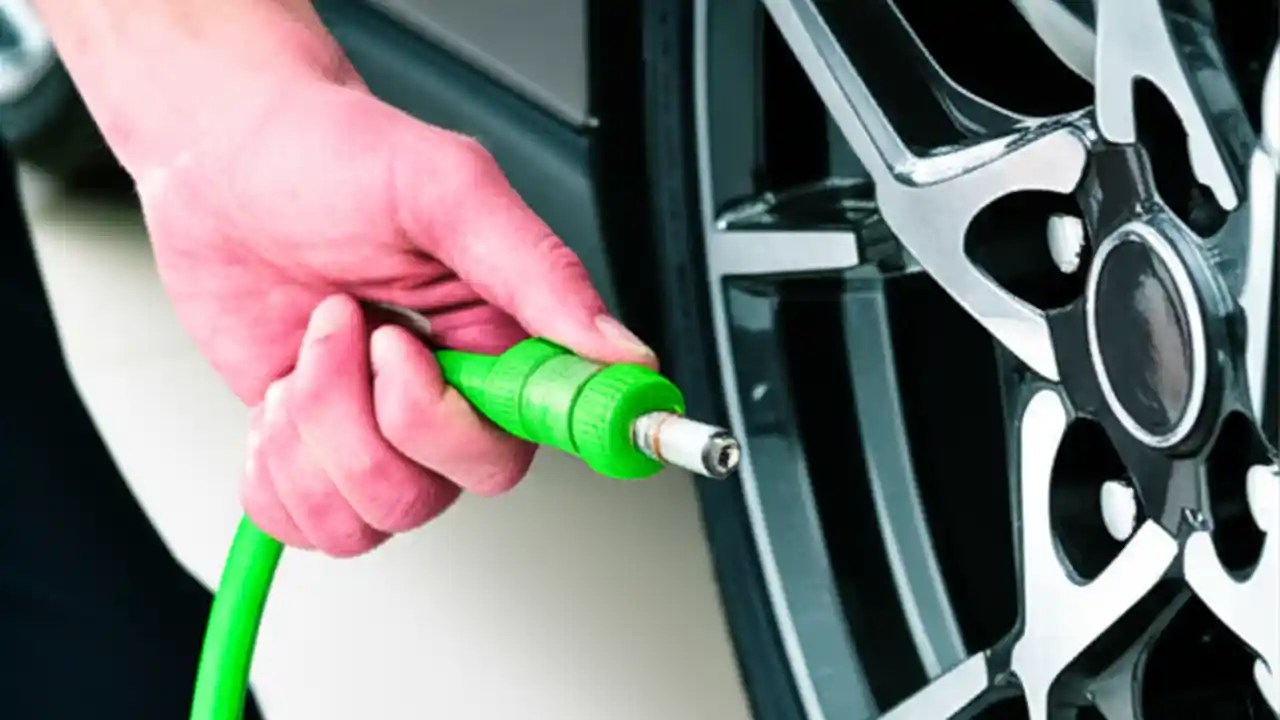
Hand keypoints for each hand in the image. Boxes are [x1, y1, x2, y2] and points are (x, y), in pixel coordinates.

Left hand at [138, 76, 655, 555]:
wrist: (218, 163)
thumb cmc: (327, 157)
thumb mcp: (443, 190)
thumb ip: (536, 268)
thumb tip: (615, 345)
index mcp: (507, 332)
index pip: (561, 420)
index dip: (535, 426)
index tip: (480, 392)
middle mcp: (457, 393)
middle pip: (456, 482)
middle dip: (384, 418)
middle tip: (365, 333)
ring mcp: (384, 432)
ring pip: (378, 513)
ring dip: (317, 433)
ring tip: (311, 350)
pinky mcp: (319, 454)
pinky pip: (313, 527)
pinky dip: (276, 476)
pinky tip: (280, 404)